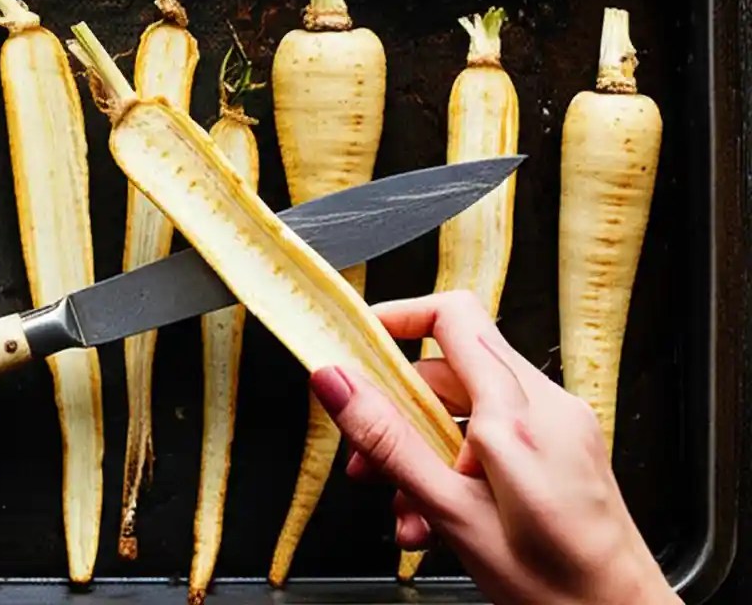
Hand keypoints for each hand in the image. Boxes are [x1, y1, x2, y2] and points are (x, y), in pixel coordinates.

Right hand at [310, 290, 678, 604]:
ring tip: (403, 509)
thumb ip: (388, 441)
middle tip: (364, 459)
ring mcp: (555, 426)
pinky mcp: (558, 448)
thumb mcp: (451, 511)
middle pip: (448, 371)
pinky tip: (436, 516)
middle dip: (396, 413)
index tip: (355, 341)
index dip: (396, 317)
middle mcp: (544, 406)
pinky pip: (490, 435)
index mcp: (517, 413)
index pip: (452, 316)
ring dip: (420, 451)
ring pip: (464, 409)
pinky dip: (453, 465)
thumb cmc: (557, 581)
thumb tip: (337, 384)